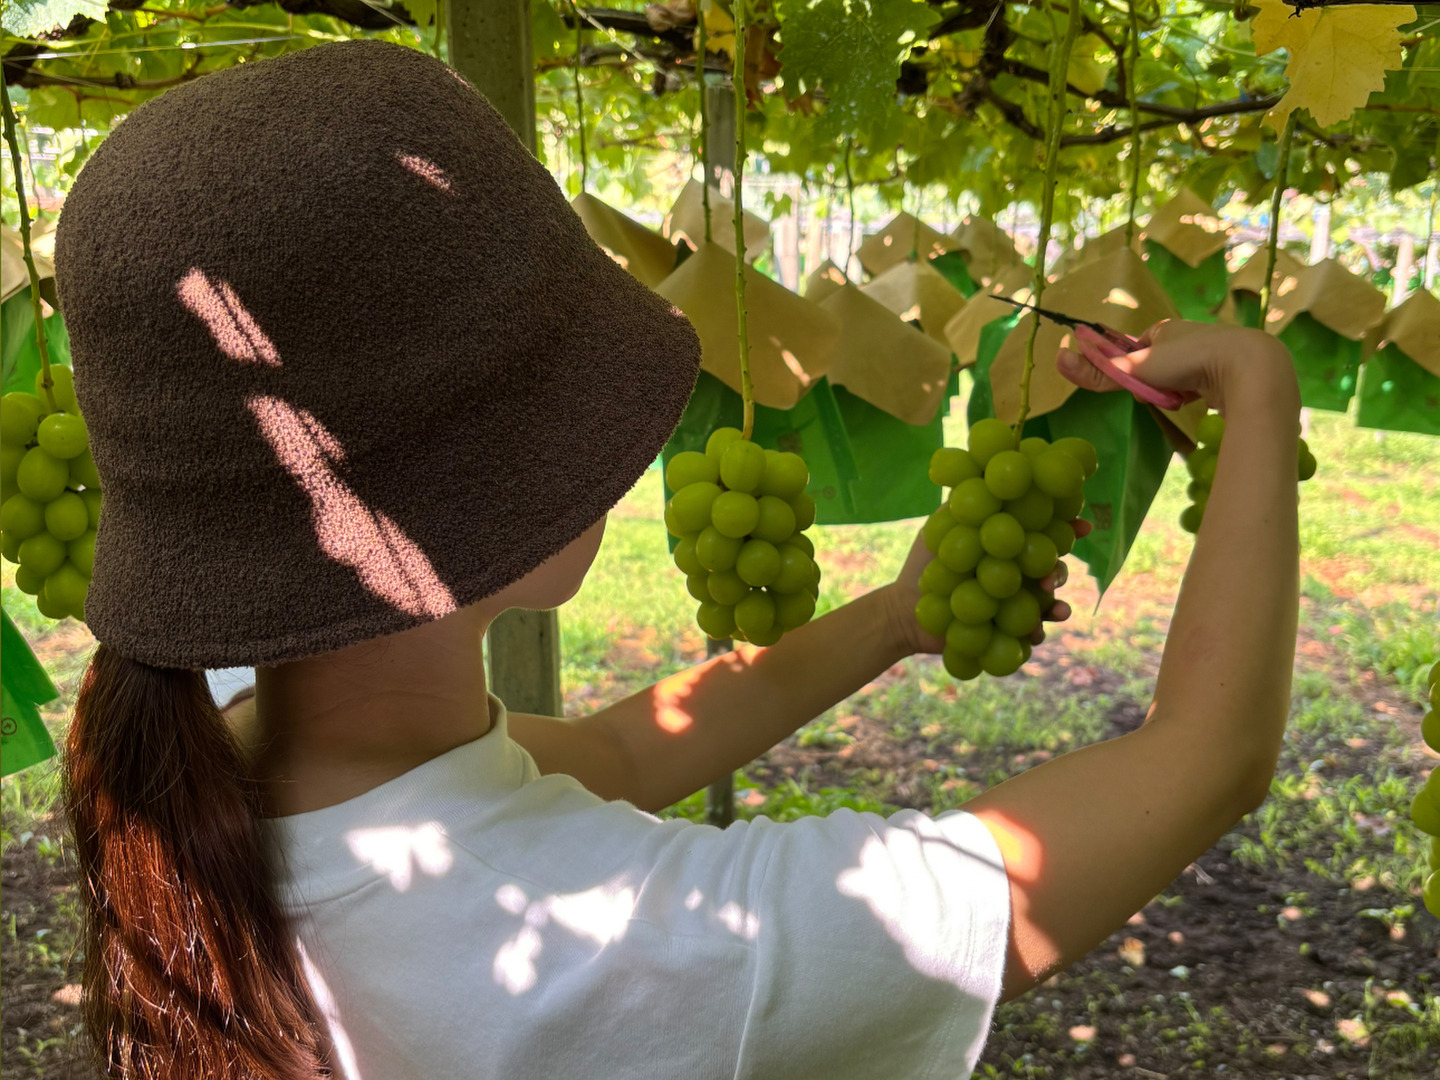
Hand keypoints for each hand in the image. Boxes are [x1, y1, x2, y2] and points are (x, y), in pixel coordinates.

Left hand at [889, 516, 1091, 656]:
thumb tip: (988, 468)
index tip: (1082, 524)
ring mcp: (1014, 602)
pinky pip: (1029, 633)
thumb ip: (965, 502)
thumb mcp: (941, 526)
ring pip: (1047, 602)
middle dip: (1059, 570)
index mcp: (1008, 547)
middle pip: (1052, 569)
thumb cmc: (925, 563)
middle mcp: (1017, 573)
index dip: (1067, 529)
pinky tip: (1036, 633)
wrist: (904, 607)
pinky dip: (1036, 633)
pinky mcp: (1006, 630)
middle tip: (1052, 575)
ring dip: (1055, 604)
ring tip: (1054, 606)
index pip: (1044, 535)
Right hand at [1057, 319, 1297, 417]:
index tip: (1136, 384)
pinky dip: (1199, 394)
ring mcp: (1212, 352)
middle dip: (1156, 383)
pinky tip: (1204, 399)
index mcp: (1165, 329)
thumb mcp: (1137, 369)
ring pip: (1182, 376)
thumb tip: (1058, 359)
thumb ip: (1099, 372)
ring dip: (1177, 391)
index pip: (1136, 349)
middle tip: (1163, 395)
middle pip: (1158, 365)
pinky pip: (1204, 384)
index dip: (1131, 370)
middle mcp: (1188, 335)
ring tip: (1185, 399)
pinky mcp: (1230, 369)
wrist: (1247, 367)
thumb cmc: (1189, 362)